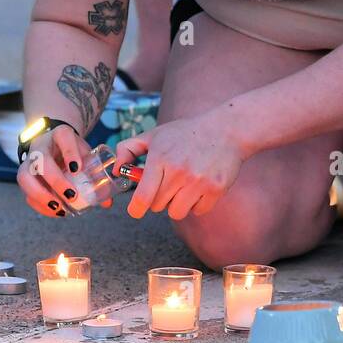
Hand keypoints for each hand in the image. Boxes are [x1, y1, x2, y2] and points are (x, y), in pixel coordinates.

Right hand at [16, 123, 92, 216]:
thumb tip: (107, 202)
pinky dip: (39, 204)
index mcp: (60, 134)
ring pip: (24, 177)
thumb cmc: (72, 151)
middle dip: (55, 180)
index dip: (70, 153)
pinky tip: (55, 211)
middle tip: (71, 195)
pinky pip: (25, 192)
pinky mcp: (25, 177)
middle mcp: (41, 146)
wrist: (53, 144)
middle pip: (41, 160)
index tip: (77, 168)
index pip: (63, 137)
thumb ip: (97, 173)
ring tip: (59, 208)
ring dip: (41, 195)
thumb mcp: (85, 153)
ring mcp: (29, 161)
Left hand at [119, 115, 245, 220]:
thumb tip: (116, 170)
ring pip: (176, 212)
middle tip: (168, 184)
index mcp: (160, 157)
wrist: (226, 130)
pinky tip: (200, 187)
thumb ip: (129, 149)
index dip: (136, 209)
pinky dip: (197, 204)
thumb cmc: (186, 133)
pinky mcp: (216, 189)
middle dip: (159, 198)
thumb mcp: (155, 134)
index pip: (143, 197)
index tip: (136, 210)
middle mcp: (179, 171)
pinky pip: (198, 211)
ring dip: (177, 204)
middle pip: (157, 206)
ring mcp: (198, 181)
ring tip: (184, 187)